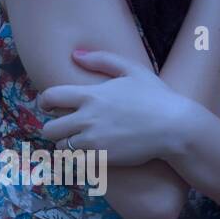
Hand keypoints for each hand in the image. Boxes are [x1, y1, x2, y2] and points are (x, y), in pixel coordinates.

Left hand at [38, 50, 185, 165]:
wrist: (175, 127)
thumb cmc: (156, 97)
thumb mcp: (132, 69)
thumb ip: (101, 59)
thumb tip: (75, 54)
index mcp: (91, 95)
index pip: (50, 97)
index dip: (44, 102)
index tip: (49, 106)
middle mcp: (87, 118)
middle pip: (49, 128)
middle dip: (54, 128)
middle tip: (66, 128)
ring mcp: (94, 141)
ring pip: (62, 147)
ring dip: (68, 145)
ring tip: (81, 143)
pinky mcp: (102, 159)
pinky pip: (76, 164)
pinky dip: (78, 161)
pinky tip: (89, 156)